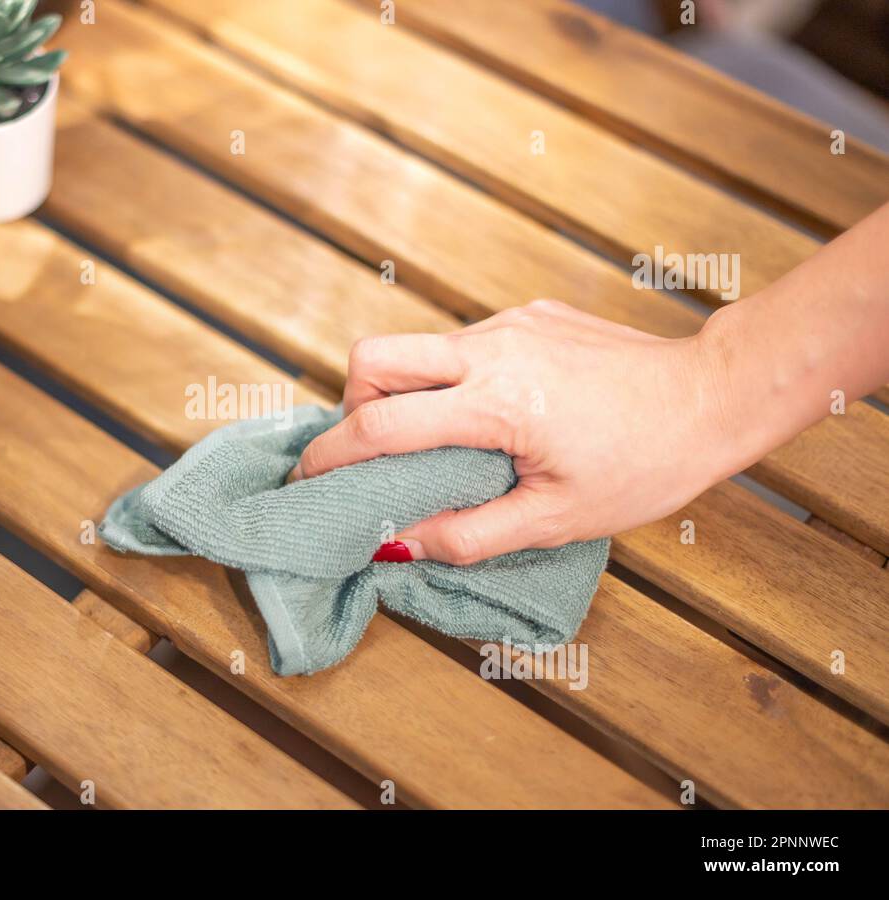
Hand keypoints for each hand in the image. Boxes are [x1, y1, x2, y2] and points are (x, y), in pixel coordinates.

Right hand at [289, 300, 740, 565]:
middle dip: (350, 403)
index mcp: (495, 405)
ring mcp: (508, 325)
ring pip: (414, 345)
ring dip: (401, 391)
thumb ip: (467, 535)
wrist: (713, 396)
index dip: (329, 457)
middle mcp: (491, 350)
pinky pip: (460, 342)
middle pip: (373, 356)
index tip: (307, 481)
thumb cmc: (645, 463)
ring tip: (433, 440)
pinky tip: (490, 414)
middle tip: (371, 450)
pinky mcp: (527, 315)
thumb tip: (397, 546)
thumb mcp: (557, 519)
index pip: (378, 425)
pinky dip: (449, 379)